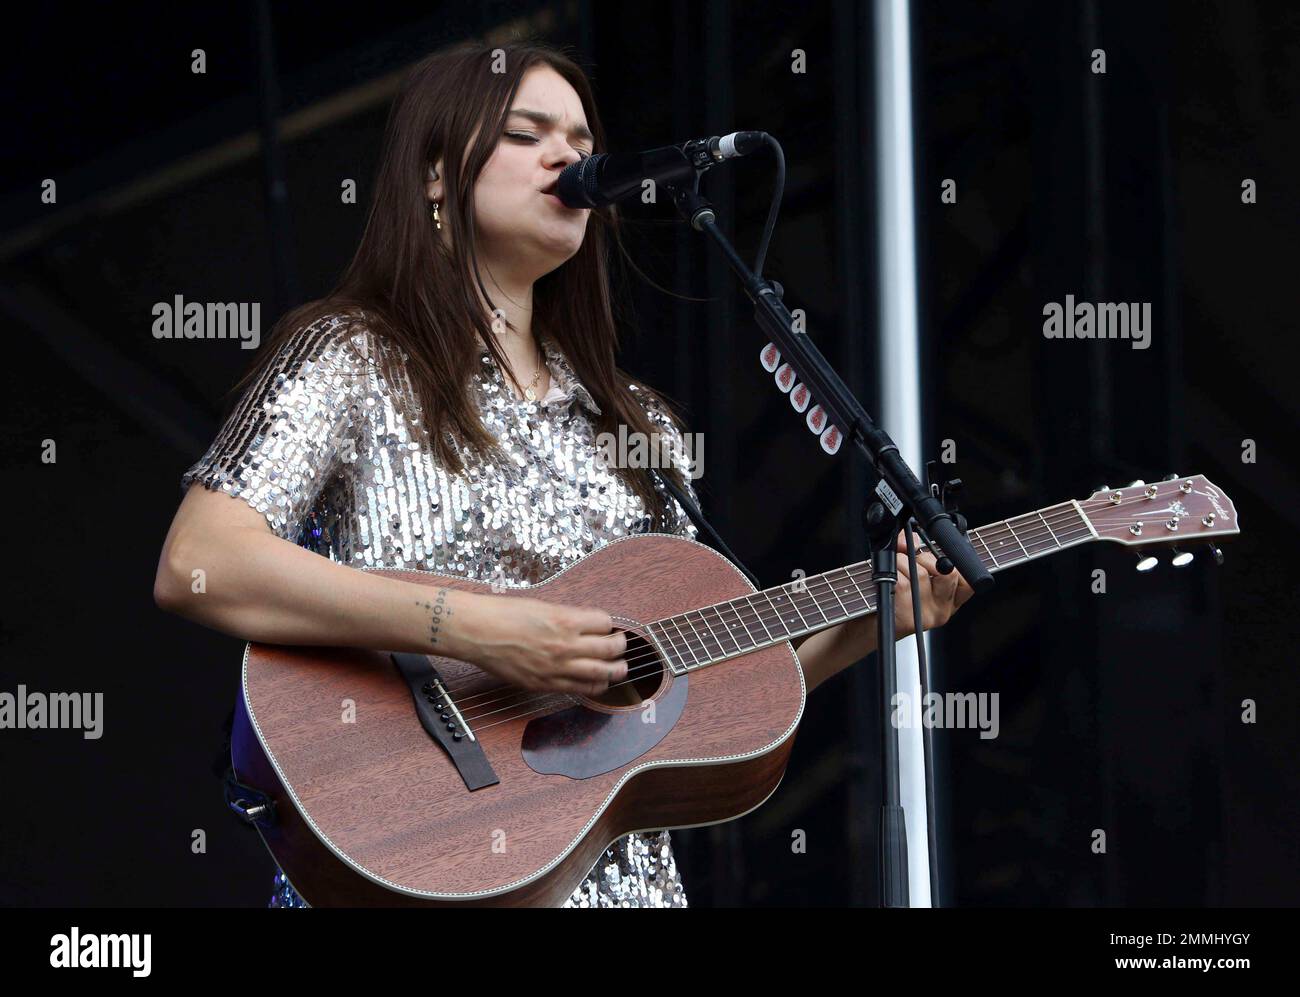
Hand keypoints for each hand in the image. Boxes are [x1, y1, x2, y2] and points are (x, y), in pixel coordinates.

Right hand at [462, 595, 627, 694]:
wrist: (477, 632)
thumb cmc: (504, 613)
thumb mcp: (543, 605)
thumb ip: (567, 617)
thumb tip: (586, 625)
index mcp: (566, 619)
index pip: (605, 622)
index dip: (609, 623)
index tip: (608, 625)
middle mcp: (566, 645)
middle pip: (610, 649)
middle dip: (620, 647)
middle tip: (622, 645)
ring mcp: (556, 667)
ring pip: (600, 674)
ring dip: (615, 671)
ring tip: (620, 668)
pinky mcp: (544, 684)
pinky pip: (578, 690)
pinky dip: (593, 687)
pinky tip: (598, 683)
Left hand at [892, 529, 975, 637]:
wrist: (872, 626)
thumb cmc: (894, 598)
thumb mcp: (909, 573)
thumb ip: (911, 549)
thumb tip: (909, 537)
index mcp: (950, 600)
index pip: (969, 581)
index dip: (955, 565)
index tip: (939, 560)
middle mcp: (943, 610)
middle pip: (948, 573)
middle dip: (925, 559)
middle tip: (911, 564)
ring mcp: (928, 616)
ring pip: (921, 574)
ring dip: (902, 563)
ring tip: (896, 571)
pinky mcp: (909, 619)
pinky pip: (902, 583)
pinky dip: (893, 575)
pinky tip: (889, 581)